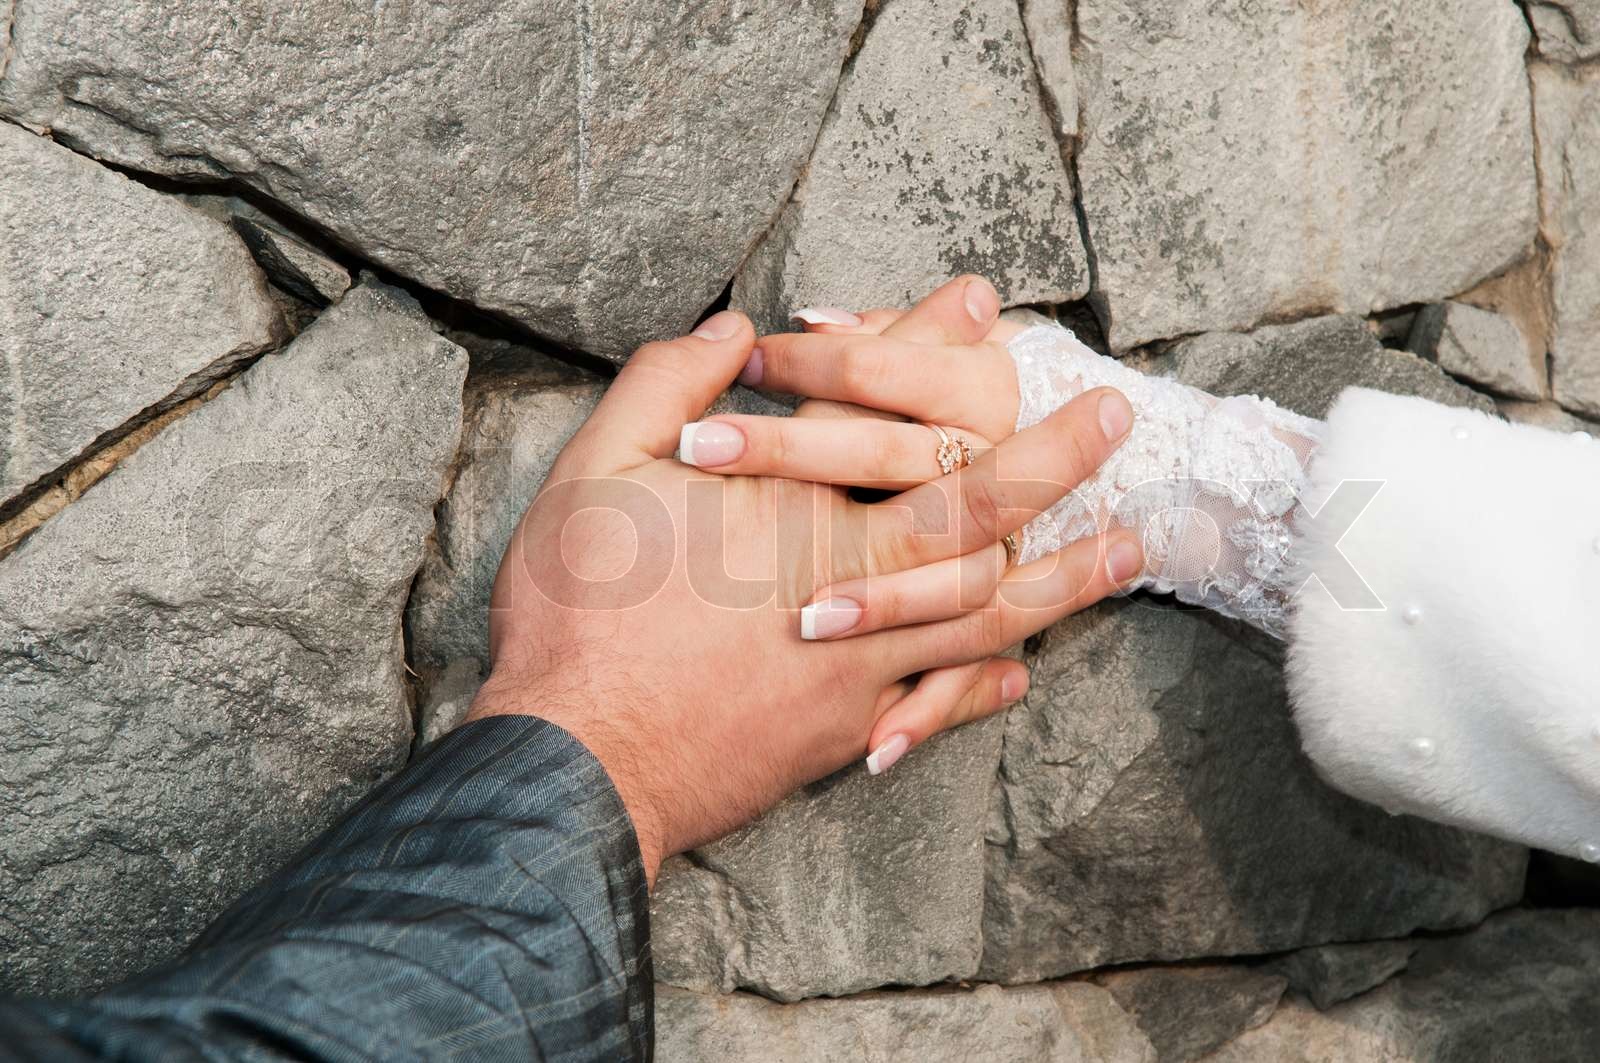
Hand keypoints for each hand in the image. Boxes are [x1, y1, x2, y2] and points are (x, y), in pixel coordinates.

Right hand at [465, 305, 1140, 885]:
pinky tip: (1020, 672)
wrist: (577, 760)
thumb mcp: (592, 470)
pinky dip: (984, 681)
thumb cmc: (575, 613)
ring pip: (986, 608)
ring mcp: (856, 659)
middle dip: (1054, 456)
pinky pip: (941, 698)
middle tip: (1119, 417)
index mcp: (788, 503)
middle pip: (974, 506)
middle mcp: (846, 576)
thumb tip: (732, 331)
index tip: (985, 303)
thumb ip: (666, 386)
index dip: (930, 343)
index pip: (876, 403)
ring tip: (1128, 547)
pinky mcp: (844, 725)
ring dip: (1065, 575)